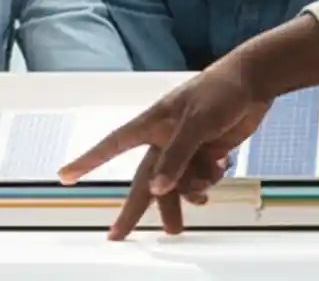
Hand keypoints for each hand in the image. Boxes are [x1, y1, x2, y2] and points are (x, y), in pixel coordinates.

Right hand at [58, 55, 271, 240]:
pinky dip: (208, 179)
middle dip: (136, 209)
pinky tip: (221, 167)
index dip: (88, 161)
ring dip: (187, 195)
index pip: (113, 145)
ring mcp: (186, 146)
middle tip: (117, 236)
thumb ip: (176, 156)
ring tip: (197, 206)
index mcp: (152, 124)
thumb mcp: (196, 123)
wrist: (253, 81)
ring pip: (176, 183)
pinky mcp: (206, 151)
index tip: (65, 175)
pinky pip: (199, 178)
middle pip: (145, 180)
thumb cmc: (219, 91)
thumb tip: (156, 188)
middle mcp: (165, 138)